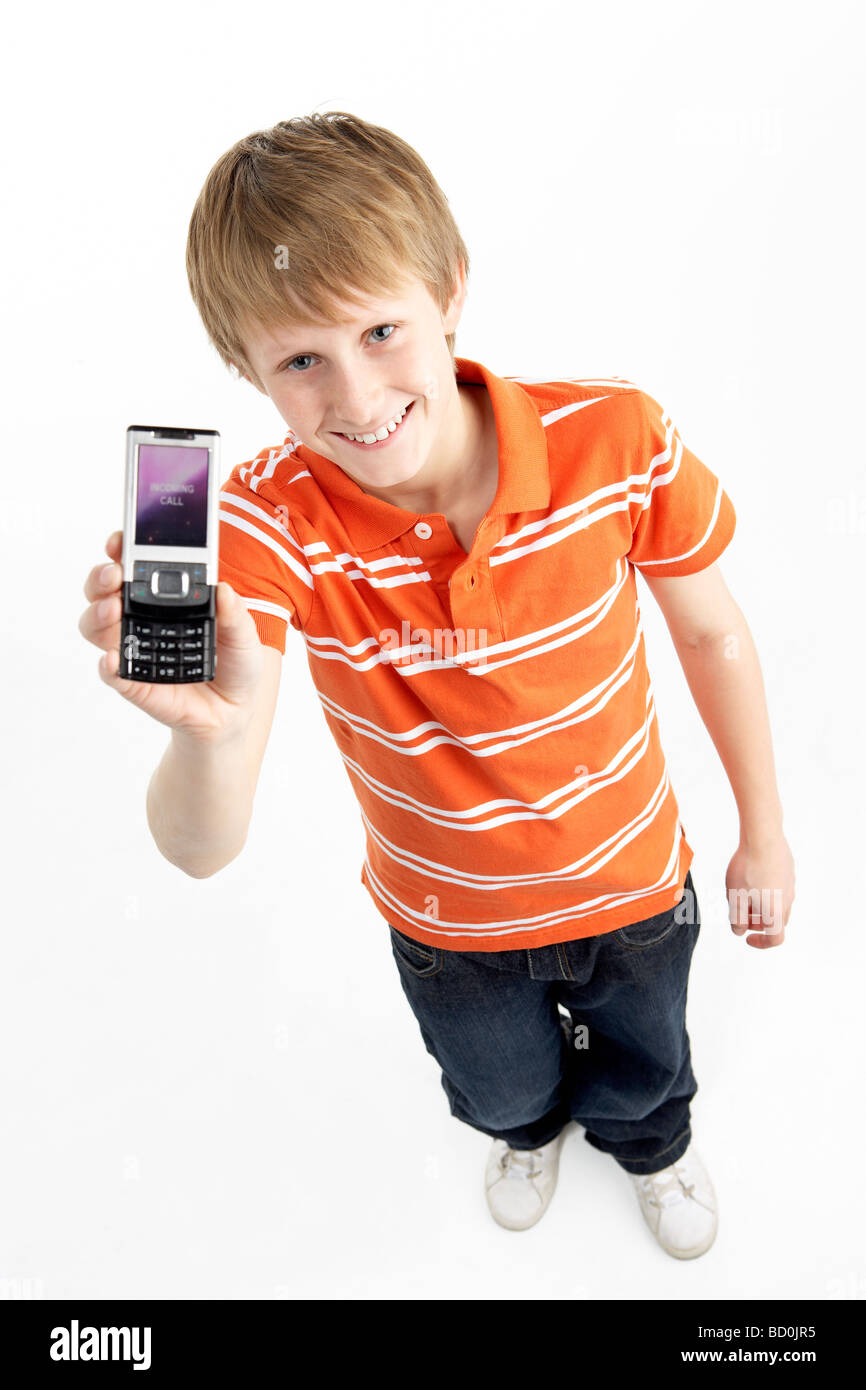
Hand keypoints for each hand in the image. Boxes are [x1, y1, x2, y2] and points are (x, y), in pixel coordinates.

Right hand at [79, 529, 264, 738]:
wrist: (234, 711)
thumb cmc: (235, 664)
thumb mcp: (245, 636)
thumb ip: (236, 614)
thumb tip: (224, 590)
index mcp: (166, 597)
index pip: (134, 565)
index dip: (122, 549)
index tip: (120, 540)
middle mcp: (141, 618)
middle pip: (103, 590)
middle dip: (100, 577)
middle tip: (114, 575)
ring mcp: (134, 649)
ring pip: (95, 625)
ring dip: (96, 613)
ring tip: (113, 609)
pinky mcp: (134, 682)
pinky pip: (111, 672)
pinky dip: (107, 665)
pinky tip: (112, 658)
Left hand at [725, 833, 794, 948]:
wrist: (763, 837)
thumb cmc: (748, 868)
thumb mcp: (735, 898)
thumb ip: (737, 919)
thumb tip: (740, 930)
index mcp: (776, 912)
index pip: (776, 938)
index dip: (761, 943)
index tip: (747, 937)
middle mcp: (788, 900)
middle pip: (776, 921)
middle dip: (758, 923)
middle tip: (740, 913)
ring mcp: (790, 884)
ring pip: (777, 903)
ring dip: (762, 906)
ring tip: (742, 894)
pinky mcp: (788, 869)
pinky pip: (778, 887)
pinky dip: (766, 890)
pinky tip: (750, 876)